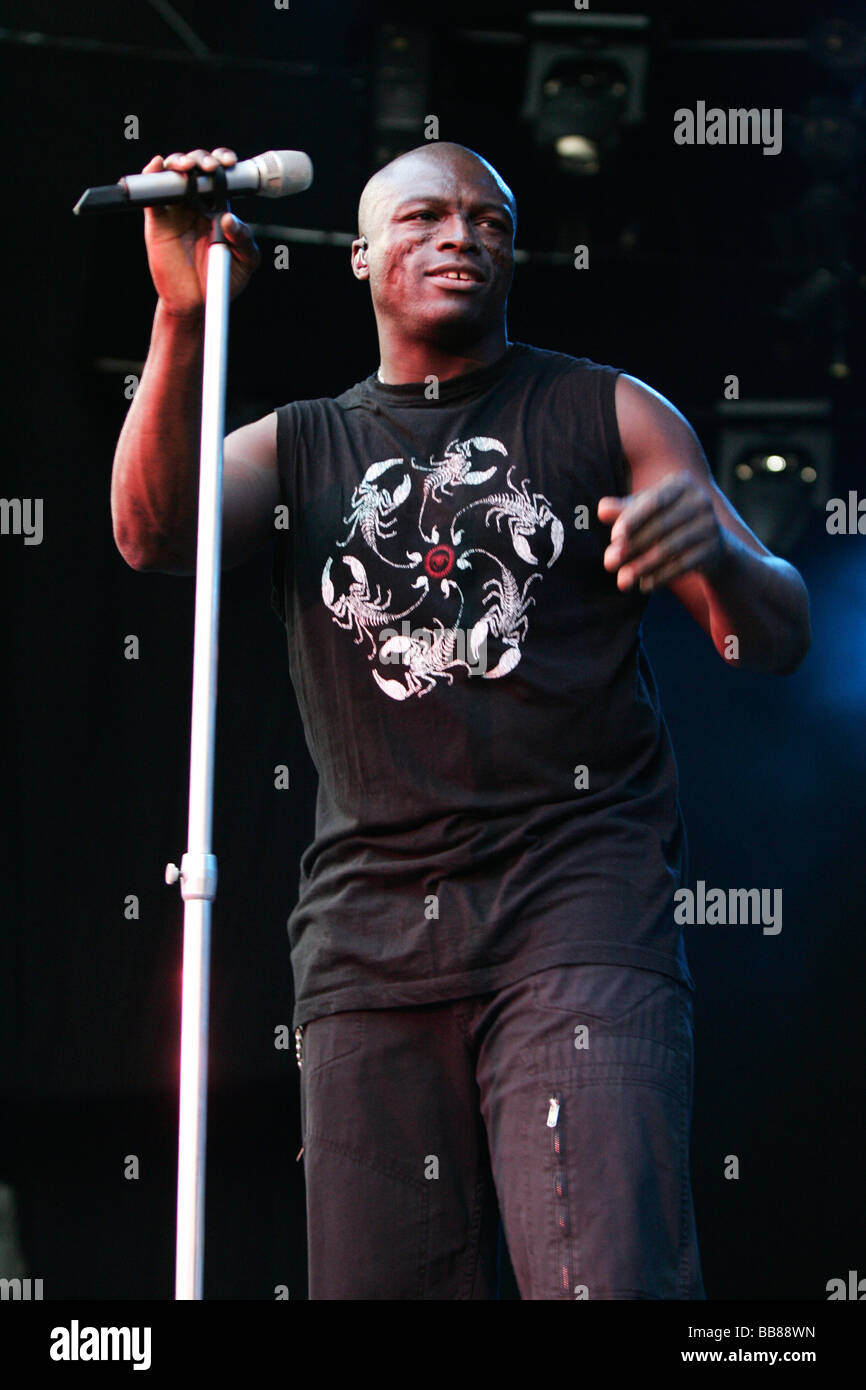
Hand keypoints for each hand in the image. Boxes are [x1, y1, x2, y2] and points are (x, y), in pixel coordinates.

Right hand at [142, 147, 260, 315]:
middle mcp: (196, 203)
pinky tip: (158, 166)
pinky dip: (152, 175)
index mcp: (218, 207)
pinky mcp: (157, 220)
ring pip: (172, 173)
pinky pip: (151, 194)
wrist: (196, 303)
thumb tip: (229, 218)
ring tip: (187, 168)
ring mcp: (175, 210)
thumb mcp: (244, 261)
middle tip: (209, 168)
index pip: (219, 174)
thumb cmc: (221, 280)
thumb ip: (244, 239)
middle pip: (195, 166)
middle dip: (201, 158)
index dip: (222, 160)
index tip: (228, 163)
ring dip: (178, 161)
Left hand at [598, 472, 724, 592]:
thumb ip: (625, 510)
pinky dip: (661, 576)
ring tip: (622, 581)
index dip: (633, 519)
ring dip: (643, 566)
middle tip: (609, 563)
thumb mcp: (647, 513)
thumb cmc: (670, 521)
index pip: (654, 501)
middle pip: (660, 526)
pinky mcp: (715, 548)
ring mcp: (710, 525)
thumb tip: (601, 509)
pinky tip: (644, 586)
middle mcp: (700, 500)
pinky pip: (683, 565)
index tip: (613, 537)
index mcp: (682, 484)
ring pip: (671, 548)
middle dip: (632, 547)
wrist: (711, 544)